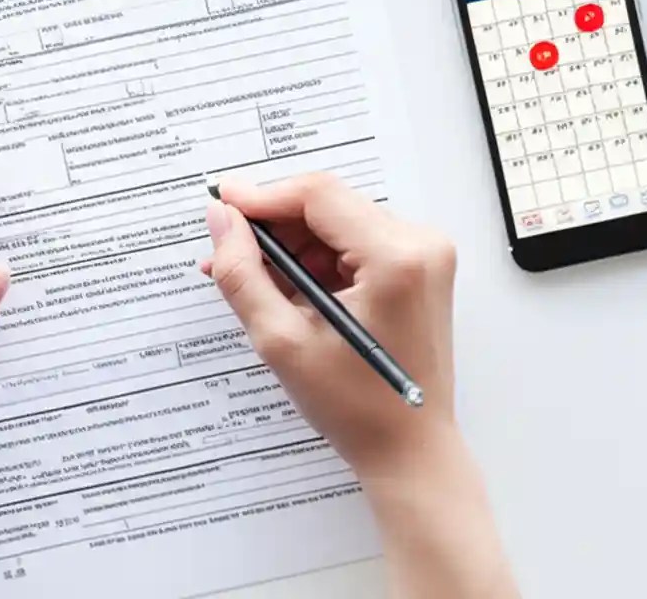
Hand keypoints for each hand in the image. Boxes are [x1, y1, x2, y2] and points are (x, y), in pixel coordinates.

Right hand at [203, 172, 455, 474]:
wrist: (409, 450)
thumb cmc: (356, 408)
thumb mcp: (281, 340)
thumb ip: (242, 273)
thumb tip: (221, 220)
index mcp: (396, 258)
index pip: (318, 195)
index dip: (263, 196)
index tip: (221, 203)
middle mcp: (420, 245)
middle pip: (329, 205)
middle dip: (273, 224)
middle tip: (226, 249)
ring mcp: (425, 256)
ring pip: (338, 223)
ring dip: (292, 244)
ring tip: (251, 277)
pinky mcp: (419, 270)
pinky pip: (355, 244)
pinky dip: (316, 259)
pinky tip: (285, 287)